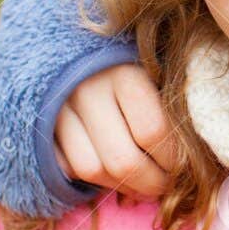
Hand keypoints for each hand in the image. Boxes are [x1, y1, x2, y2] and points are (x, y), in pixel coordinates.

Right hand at [53, 63, 177, 198]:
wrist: (74, 42)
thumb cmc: (131, 63)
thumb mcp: (157, 74)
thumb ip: (170, 112)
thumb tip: (186, 168)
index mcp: (125, 74)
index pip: (153, 133)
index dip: (172, 161)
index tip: (181, 168)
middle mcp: (88, 90)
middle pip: (122, 160)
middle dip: (150, 184)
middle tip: (165, 186)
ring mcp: (60, 109)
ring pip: (92, 170)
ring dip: (122, 187)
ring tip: (141, 185)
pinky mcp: (42, 125)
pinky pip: (68, 167)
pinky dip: (92, 179)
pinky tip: (112, 174)